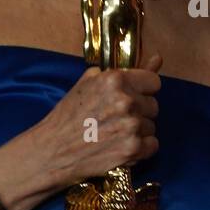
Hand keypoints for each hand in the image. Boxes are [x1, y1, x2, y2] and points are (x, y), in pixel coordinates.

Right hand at [33, 52, 162, 188]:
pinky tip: (120, 146)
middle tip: (116, 119)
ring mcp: (131, 126)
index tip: (134, 97)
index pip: (153, 82)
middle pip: (153, 105)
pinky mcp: (132, 149)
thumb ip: (125, 70)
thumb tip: (157, 59)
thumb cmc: (68, 116)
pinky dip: (140, 148)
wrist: (52, 150)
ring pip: (152, 126)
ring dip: (138, 131)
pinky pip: (152, 145)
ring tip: (114, 133)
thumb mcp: (89, 83)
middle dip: (139, 112)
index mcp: (115, 80)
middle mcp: (125, 101)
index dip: (143, 90)